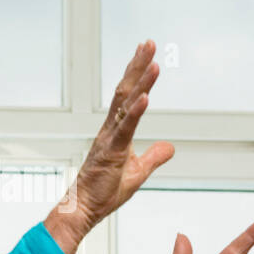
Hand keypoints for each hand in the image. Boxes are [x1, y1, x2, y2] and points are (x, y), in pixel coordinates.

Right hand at [43, 40, 173, 253]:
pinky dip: (136, 111)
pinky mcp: (110, 152)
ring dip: (140, 81)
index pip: (129, 97)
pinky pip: (125, 128)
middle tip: (148, 43)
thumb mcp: (138, 173)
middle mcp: (110, 129)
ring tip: (152, 60)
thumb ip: (154, 157)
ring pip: (125, 103)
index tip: (148, 54)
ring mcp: (109, 139)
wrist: (82, 210)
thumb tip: (170, 147)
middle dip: (137, 66)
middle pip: (126, 91)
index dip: (139, 75)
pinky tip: (146, 96)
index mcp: (116, 132)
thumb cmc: (104, 192)